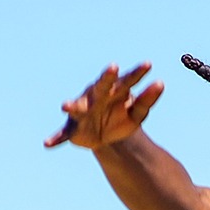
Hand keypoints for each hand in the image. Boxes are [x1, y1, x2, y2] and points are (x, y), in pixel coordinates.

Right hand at [44, 62, 163, 150]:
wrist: (106, 137)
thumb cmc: (122, 118)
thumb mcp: (137, 114)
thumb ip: (147, 100)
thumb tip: (161, 83)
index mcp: (114, 91)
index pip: (128, 80)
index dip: (137, 73)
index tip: (149, 65)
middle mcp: (97, 96)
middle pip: (103, 86)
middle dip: (107, 77)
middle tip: (114, 68)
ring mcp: (83, 111)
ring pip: (78, 107)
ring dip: (72, 106)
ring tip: (66, 107)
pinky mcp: (73, 128)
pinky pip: (63, 133)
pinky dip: (56, 138)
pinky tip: (48, 144)